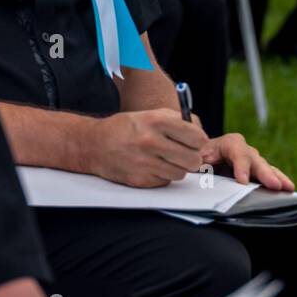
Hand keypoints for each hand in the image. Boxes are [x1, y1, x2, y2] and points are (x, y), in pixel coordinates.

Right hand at [88, 109, 208, 186]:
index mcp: (157, 121)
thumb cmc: (128, 128)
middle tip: (186, 154)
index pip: (196, 137)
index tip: (196, 141)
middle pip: (193, 159)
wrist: (95, 144)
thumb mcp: (152, 114)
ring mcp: (145, 163)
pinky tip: (152, 165)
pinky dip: (163, 175)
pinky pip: (165, 181)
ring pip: (181, 173)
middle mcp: (151, 142)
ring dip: (177, 167)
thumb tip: (202, 134)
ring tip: (165, 158)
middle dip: (193, 157)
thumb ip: (179, 120)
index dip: (200, 140)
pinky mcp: (140, 180)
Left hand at [201, 134, 294, 190]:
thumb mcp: (194, 160)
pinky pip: (268, 176)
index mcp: (227, 143)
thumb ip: (198, 163)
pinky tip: (288, 189)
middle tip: (274, 185)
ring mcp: (252, 161)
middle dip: (265, 173)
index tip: (243, 181)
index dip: (241, 166)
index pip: (237, 151)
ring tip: (287, 187)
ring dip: (276, 178)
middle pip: (255, 160)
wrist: (200, 157)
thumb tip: (201, 169)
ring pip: (265, 167)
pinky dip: (278, 182)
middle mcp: (243, 150)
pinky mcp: (256, 172)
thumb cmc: (197, 158)